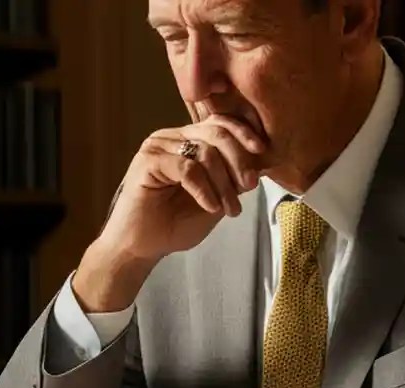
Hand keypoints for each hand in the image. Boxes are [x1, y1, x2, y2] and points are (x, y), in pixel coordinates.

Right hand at [72, 114, 268, 311]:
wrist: (142, 248)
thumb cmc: (174, 225)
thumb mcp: (215, 199)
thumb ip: (233, 180)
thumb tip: (261, 162)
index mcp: (187, 140)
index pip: (220, 123)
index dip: (243, 133)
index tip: (262, 151)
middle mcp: (172, 138)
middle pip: (216, 133)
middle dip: (239, 161)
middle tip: (249, 187)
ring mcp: (158, 147)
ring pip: (204, 152)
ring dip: (223, 184)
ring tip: (229, 210)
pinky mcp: (147, 162)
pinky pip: (187, 168)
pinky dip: (203, 189)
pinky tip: (209, 207)